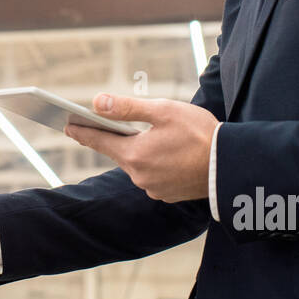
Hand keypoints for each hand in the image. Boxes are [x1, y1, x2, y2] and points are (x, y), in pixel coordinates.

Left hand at [64, 93, 219, 202]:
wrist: (231, 166)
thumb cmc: (200, 133)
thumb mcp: (164, 111)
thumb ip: (127, 107)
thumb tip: (96, 103)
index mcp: (134, 154)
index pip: (99, 140)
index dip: (82, 131)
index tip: (67, 125)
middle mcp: (139, 176)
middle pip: (120, 152)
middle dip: (119, 138)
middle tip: (113, 124)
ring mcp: (153, 188)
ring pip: (138, 164)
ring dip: (142, 151)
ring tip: (159, 138)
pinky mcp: (167, 195)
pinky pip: (154, 176)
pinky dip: (157, 164)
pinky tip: (171, 154)